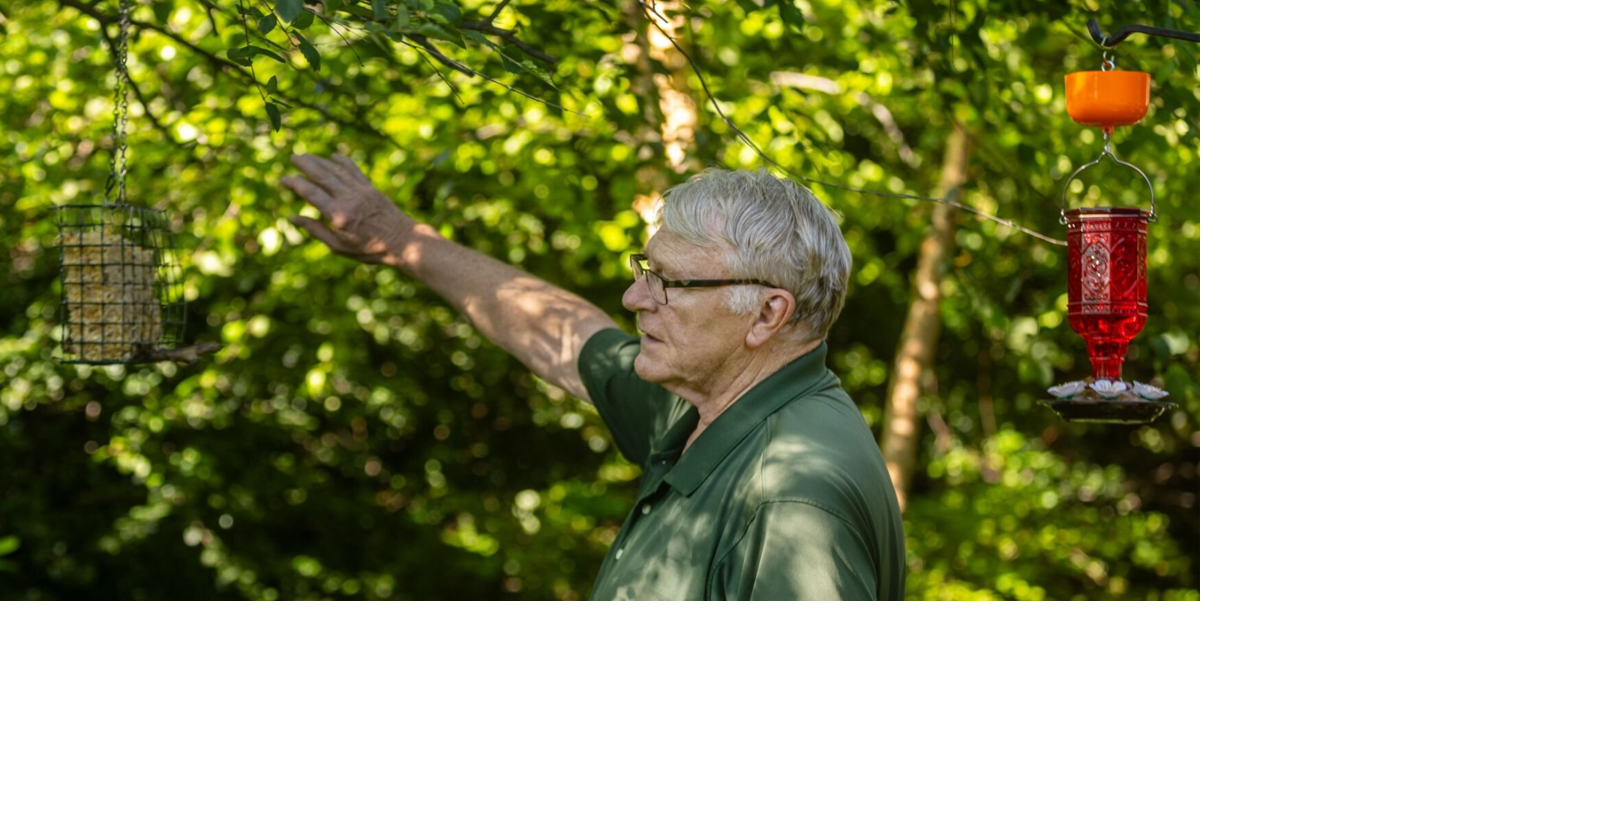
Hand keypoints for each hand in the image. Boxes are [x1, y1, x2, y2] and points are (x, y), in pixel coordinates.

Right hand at [281, 153, 419, 266]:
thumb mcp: (340, 247)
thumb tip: (294, 217)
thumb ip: (316, 230)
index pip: (311, 193)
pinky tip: (334, 155)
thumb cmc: (370, 249)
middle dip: (306, 165)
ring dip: (321, 160)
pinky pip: (354, 171)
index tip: (283, 179)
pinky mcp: (371, 188)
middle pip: (323, 175)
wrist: (404, 242)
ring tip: (307, 156)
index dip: (295, 184)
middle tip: (293, 157)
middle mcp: (349, 199)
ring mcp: (361, 191)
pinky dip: (343, 162)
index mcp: (338, 215)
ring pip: (337, 170)